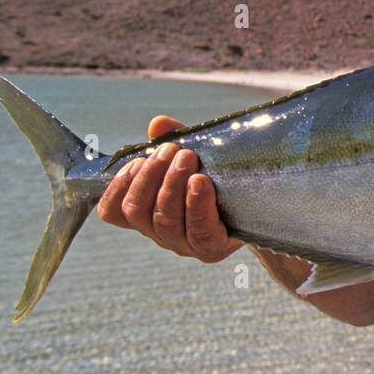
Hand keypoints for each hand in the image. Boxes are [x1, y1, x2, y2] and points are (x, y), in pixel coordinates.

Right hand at [96, 115, 242, 261]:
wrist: (260, 206)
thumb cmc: (219, 178)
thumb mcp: (195, 155)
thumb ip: (174, 139)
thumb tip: (158, 124)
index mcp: (147, 213)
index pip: (113, 211)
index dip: (117, 187)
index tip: (135, 161)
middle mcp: (160, 232)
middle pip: (138, 211)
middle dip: (150, 175)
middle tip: (170, 149)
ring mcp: (184, 244)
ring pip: (164, 220)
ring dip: (172, 184)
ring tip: (187, 157)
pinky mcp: (211, 248)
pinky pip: (199, 230)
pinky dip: (196, 204)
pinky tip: (200, 182)